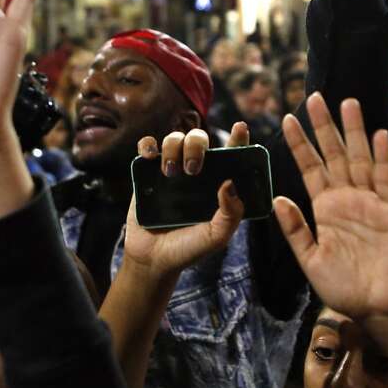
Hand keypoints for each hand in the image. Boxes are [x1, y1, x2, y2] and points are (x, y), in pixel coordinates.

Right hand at [123, 123, 247, 275]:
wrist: (153, 260)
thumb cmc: (188, 249)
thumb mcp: (216, 237)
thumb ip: (231, 214)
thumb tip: (230, 183)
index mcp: (216, 183)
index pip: (231, 154)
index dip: (238, 139)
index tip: (240, 128)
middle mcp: (195, 172)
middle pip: (199, 139)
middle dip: (197, 146)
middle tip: (192, 170)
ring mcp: (170, 170)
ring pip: (173, 138)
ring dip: (172, 147)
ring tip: (170, 173)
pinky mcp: (146, 173)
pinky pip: (147, 146)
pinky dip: (148, 145)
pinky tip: (150, 156)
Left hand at [273, 93, 387, 325]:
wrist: (375, 308)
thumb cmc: (343, 287)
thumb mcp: (310, 259)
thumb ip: (295, 230)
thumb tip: (277, 200)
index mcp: (325, 208)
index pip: (310, 168)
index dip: (300, 144)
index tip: (286, 119)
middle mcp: (347, 199)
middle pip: (334, 154)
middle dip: (325, 126)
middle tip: (315, 97)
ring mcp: (370, 202)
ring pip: (360, 159)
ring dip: (354, 131)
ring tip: (347, 102)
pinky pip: (386, 180)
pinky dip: (382, 157)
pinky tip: (378, 135)